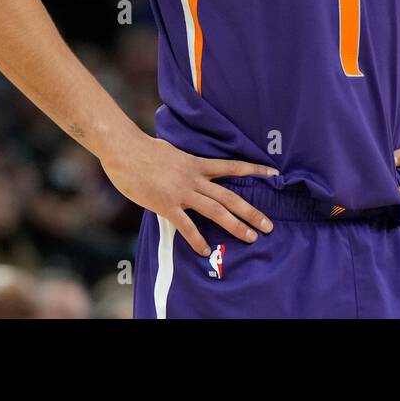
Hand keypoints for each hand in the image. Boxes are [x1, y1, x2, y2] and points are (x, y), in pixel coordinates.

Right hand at [102, 134, 278, 255]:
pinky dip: (197, 240)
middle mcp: (194, 178)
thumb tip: (190, 166)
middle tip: (268, 226)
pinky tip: (206, 251)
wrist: (125, 150)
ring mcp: (182, 192)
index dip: (254, 170)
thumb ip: (185, 162)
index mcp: (197, 164)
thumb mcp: (172, 150)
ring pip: (215, 211)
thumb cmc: (144, 149)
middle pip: (229, 197)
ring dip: (235, 226)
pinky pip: (186, 226)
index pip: (232, 167)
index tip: (274, 173)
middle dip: (251, 212)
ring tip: (250, 238)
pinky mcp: (166, 205)